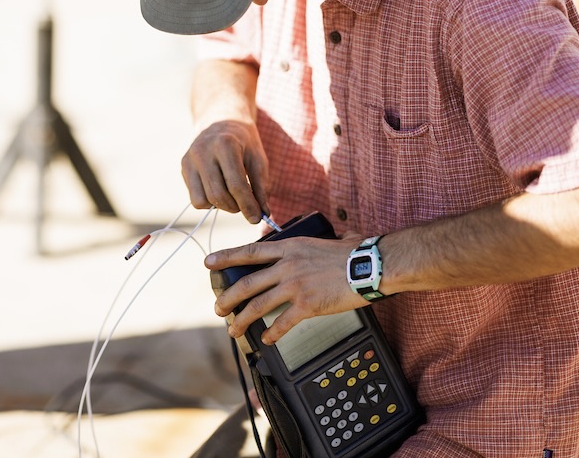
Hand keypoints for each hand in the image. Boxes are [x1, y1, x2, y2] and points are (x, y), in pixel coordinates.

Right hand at [182, 119, 269, 222]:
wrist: (220, 120)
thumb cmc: (244, 141)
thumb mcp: (258, 159)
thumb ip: (261, 187)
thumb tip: (263, 215)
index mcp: (225, 145)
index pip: (236, 185)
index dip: (248, 206)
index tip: (257, 218)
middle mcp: (203, 151)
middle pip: (218, 195)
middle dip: (236, 208)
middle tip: (246, 206)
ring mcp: (189, 159)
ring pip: (204, 200)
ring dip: (222, 206)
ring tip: (233, 195)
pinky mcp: (184, 167)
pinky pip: (195, 198)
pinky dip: (209, 202)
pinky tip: (219, 189)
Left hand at [205, 234, 366, 344]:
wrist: (370, 265)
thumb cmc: (352, 253)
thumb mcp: (322, 239)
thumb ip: (309, 242)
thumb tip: (311, 237)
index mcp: (289, 247)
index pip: (250, 251)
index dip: (226, 257)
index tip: (209, 262)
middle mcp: (287, 266)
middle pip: (247, 283)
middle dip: (228, 298)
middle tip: (218, 307)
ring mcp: (295, 286)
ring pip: (258, 305)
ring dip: (242, 320)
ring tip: (233, 330)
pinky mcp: (308, 305)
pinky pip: (282, 323)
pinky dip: (272, 333)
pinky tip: (266, 339)